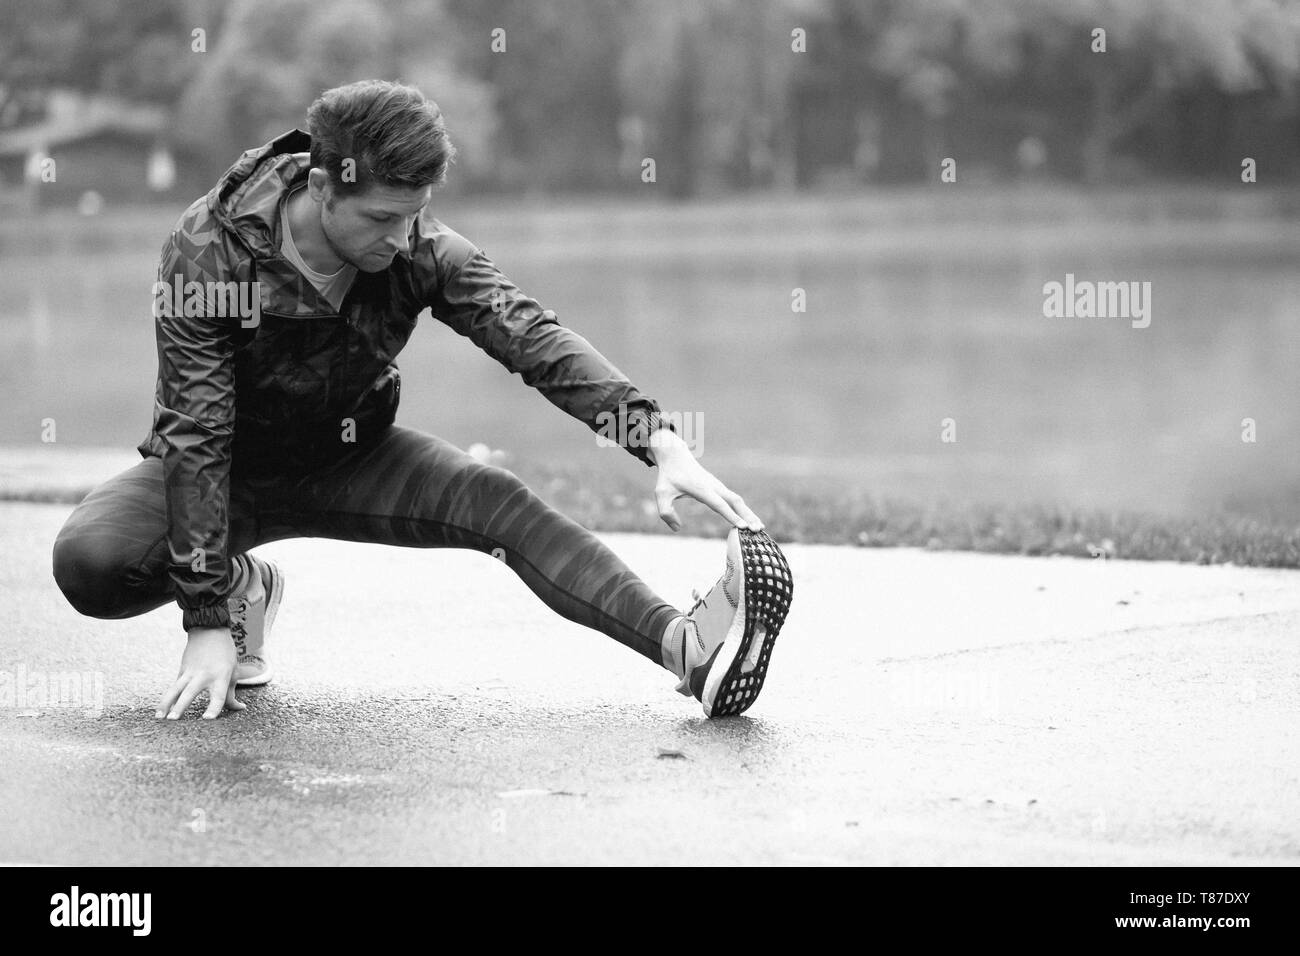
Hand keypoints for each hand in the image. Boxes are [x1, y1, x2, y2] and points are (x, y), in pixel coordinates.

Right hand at [156, 626, 244, 719]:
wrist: (209, 630)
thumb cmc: (226, 654)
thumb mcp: (233, 672)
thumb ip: (232, 694)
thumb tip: (240, 708)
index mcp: (221, 676)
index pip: (218, 695)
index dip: (214, 707)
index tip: (207, 719)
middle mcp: (204, 675)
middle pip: (190, 693)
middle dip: (180, 706)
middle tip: (173, 719)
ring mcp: (190, 672)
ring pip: (175, 689)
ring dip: (166, 703)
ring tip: (159, 717)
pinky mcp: (182, 670)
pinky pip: (175, 687)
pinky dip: (169, 698)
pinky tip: (161, 710)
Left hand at [648, 429, 763, 532]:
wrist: (676, 456)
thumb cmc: (668, 476)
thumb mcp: (661, 494)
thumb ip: (666, 512)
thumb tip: (678, 528)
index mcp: (701, 489)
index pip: (719, 504)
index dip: (731, 516)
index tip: (742, 527)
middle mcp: (714, 486)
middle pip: (736, 501)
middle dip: (748, 515)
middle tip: (758, 530)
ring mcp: (718, 486)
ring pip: (738, 500)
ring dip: (749, 513)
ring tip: (759, 528)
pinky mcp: (719, 488)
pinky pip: (734, 500)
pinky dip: (744, 510)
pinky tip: (749, 521)